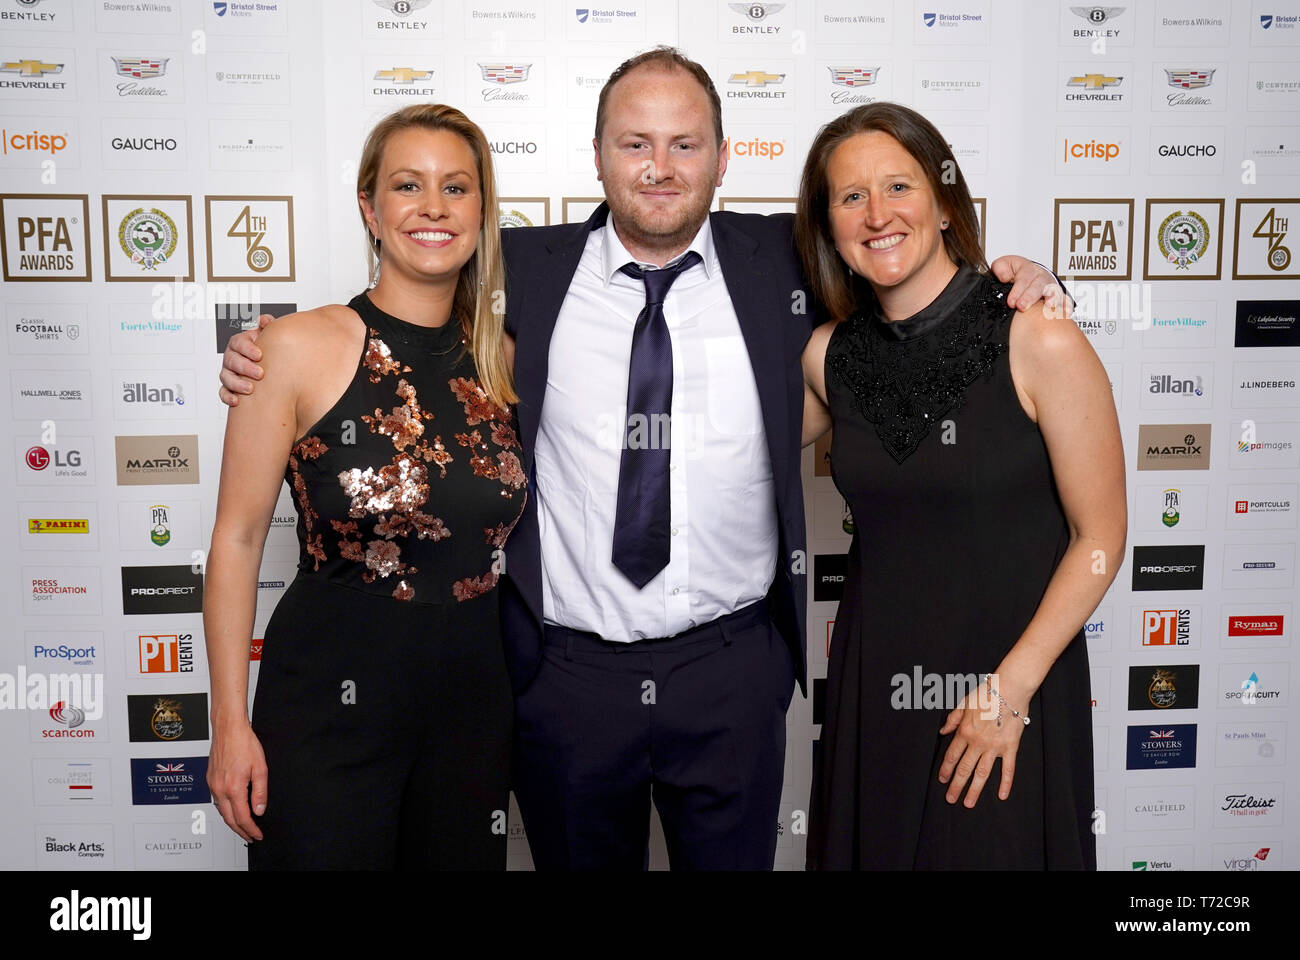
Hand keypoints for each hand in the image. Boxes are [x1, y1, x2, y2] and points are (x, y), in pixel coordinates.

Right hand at [208, 721, 268, 840]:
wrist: (228, 728)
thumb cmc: (244, 743)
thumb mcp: (260, 768)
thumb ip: (260, 792)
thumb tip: (259, 810)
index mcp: (233, 787)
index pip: (242, 817)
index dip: (250, 829)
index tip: (257, 835)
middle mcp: (220, 788)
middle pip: (229, 819)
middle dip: (240, 831)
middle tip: (250, 836)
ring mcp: (213, 784)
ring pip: (221, 811)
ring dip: (232, 821)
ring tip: (243, 826)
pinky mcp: (210, 779)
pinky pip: (217, 800)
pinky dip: (225, 809)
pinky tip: (232, 809)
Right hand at [217, 314, 273, 406]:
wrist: (269, 367)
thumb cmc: (267, 350)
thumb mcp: (267, 336)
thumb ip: (267, 326)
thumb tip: (265, 320)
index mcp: (239, 343)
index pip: (238, 342)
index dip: (247, 348)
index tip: (260, 355)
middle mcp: (231, 357)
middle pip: (232, 360)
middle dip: (245, 367)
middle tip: (260, 374)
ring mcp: (228, 372)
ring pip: (226, 377)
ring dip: (237, 384)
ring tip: (250, 389)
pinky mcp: (228, 387)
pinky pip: (223, 392)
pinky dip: (228, 397)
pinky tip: (237, 401)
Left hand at [936, 680, 1028, 807]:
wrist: (1009, 689)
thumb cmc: (986, 693)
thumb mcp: (963, 703)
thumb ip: (953, 719)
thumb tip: (942, 731)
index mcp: (964, 732)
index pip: (951, 756)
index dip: (945, 770)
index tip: (942, 780)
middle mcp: (977, 742)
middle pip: (964, 769)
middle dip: (956, 785)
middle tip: (950, 799)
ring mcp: (994, 747)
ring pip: (982, 774)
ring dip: (974, 790)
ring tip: (968, 803)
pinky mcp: (1010, 747)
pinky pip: (1008, 769)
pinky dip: (1005, 783)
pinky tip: (1002, 795)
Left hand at [990, 256, 1071, 318]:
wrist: (1031, 274)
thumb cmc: (1017, 272)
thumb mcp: (1005, 265)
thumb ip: (1001, 268)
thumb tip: (1004, 277)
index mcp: (1028, 269)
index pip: (1024, 278)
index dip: (1018, 290)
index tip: (1011, 302)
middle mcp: (1042, 277)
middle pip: (1039, 285)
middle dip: (1030, 296)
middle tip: (1022, 306)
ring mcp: (1051, 286)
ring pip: (1054, 291)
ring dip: (1051, 299)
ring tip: (1047, 306)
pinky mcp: (1057, 296)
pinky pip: (1065, 300)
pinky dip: (1065, 305)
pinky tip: (1065, 311)